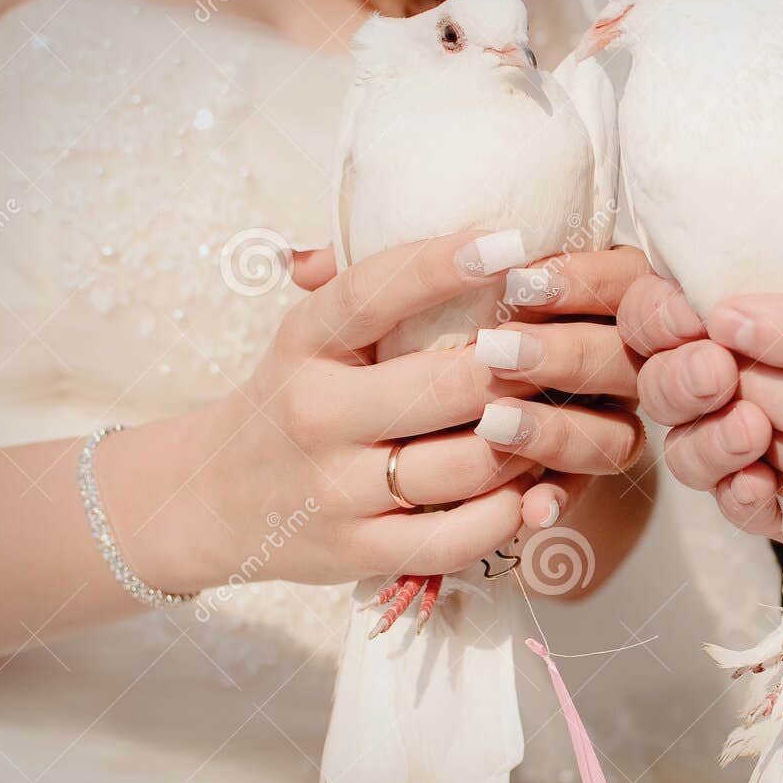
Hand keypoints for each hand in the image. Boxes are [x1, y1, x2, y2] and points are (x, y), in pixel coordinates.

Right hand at [114, 235, 648, 591]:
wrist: (216, 498)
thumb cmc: (295, 400)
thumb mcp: (309, 337)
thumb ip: (370, 290)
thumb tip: (463, 231)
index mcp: (304, 344)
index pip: (372, 293)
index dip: (441, 266)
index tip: (507, 240)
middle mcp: (315, 414)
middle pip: (443, 386)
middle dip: (517, 366)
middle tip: (566, 350)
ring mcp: (336, 489)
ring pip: (464, 464)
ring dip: (527, 442)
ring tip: (559, 418)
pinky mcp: (357, 551)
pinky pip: (456, 537)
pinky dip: (507, 513)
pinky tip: (533, 489)